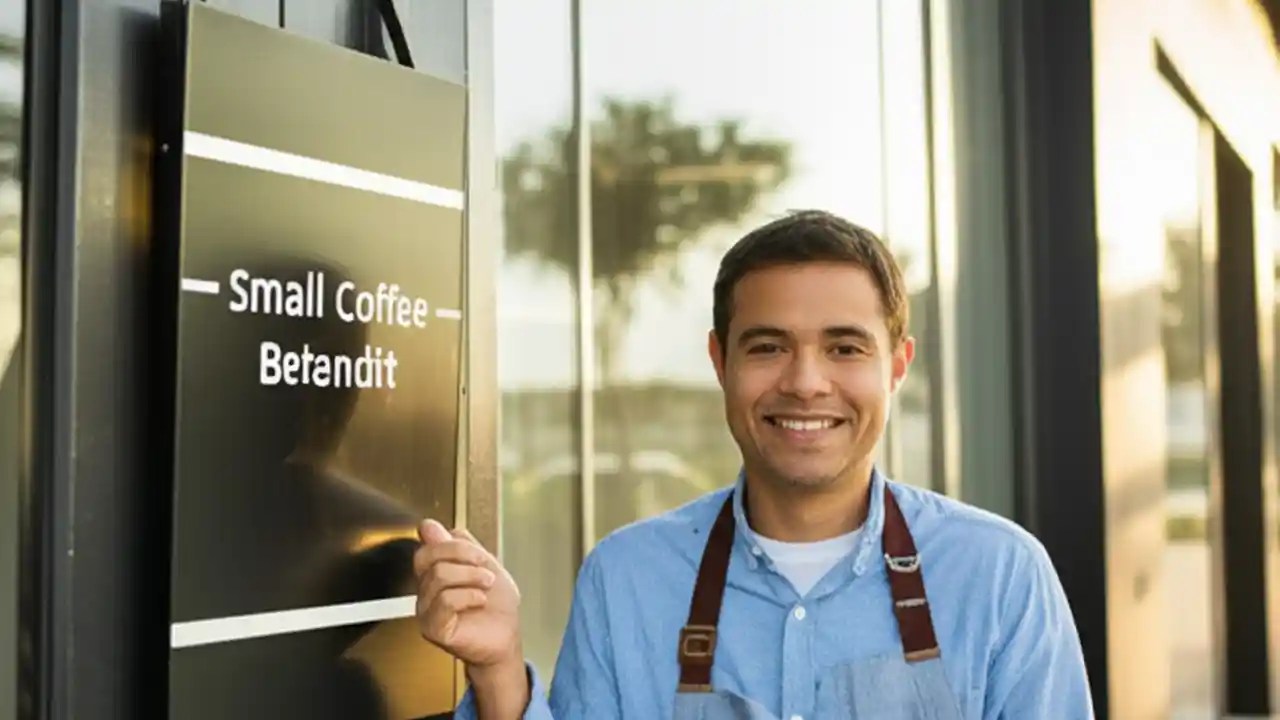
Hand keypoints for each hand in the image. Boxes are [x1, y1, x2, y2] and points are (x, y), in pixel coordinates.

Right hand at [413, 520, 522, 669]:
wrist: (507, 637)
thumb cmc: (497, 607)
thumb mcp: (484, 564)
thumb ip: (459, 543)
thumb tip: (429, 526)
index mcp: (435, 573)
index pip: (427, 545)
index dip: (453, 543)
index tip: (478, 554)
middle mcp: (426, 591)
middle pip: (427, 556)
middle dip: (463, 555)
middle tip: (484, 568)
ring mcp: (427, 610)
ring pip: (439, 575)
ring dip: (472, 577)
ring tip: (486, 586)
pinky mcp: (433, 628)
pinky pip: (445, 600)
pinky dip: (469, 596)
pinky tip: (480, 600)